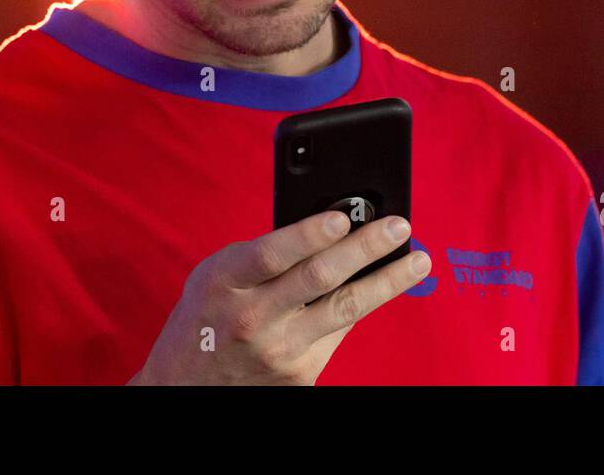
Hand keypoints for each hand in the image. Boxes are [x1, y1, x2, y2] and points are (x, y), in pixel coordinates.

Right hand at [127, 210, 430, 384]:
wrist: (184, 386)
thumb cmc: (208, 313)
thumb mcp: (218, 274)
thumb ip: (263, 253)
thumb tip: (331, 225)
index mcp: (225, 281)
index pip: (272, 254)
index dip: (308, 235)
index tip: (343, 217)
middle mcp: (252, 318)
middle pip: (318, 279)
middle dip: (366, 248)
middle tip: (400, 226)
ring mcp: (278, 351)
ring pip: (344, 310)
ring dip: (388, 282)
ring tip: (419, 261)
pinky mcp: (298, 375)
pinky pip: (338, 332)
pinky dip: (361, 305)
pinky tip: (383, 286)